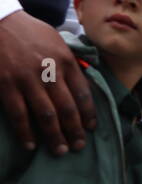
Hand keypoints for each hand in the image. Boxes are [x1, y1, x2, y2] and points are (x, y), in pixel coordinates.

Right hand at [0, 10, 96, 153]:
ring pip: (46, 115)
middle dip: (75, 130)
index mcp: (65, 61)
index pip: (83, 93)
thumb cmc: (29, 32)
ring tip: (61, 150)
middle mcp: (49, 72)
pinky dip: (26, 132)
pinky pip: (18, 114)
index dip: (88, 114)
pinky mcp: (6, 85)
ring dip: (55, 136)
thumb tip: (82, 85)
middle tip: (79, 146)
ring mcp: (26, 79)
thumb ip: (69, 63)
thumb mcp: (57, 42)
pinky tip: (31, 144)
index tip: (91, 128)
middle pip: (67, 108)